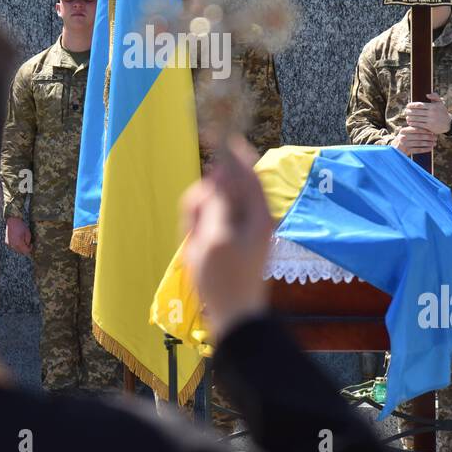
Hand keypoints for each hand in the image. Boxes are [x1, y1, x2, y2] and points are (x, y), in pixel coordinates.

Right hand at [4, 216, 31, 255]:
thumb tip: (27, 245)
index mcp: (19, 243)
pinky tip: (18, 239)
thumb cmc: (20, 225)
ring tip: (23, 241)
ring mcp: (9, 243)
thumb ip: (28, 240)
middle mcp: (13, 244)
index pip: (25, 250)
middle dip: (25, 248)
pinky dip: (16, 244)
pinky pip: (13, 245)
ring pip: (16, 249)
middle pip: (20, 251)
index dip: (30, 248)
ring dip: (20, 247)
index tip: (31, 244)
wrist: (12, 220)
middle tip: (28, 244)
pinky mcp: (7, 241)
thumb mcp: (27, 232)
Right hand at [181, 135, 272, 339]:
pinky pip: (209, 223)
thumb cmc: (225, 280)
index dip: (229, 149)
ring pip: (212, 204)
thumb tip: (218, 176)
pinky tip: (194, 249)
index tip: (212, 132)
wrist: (235, 318)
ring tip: (194, 244)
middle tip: (194, 225)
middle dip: (203, 198)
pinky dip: (198, 229)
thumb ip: (216, 203)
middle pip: (223, 187)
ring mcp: (240, 229)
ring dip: (197, 216)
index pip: (245, 169)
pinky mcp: (229, 240)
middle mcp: (252, 216)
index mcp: (257, 212)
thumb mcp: (215, 239)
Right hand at [391, 125, 437, 155]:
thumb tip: (429, 128)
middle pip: (418, 136)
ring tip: (434, 143)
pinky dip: (425, 149)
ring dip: (428, 143)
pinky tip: (430, 149)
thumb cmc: (404, 138)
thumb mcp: (407, 133)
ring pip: (419, 143)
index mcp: (403, 130)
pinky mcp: (406, 151)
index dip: (425, 130)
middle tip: (436, 138)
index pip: (416, 129)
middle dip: (428, 137)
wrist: (395, 148)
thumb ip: (414, 129)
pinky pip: (417, 150)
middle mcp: (403, 137)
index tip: (432, 131)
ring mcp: (404, 144)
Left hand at [405, 92, 451, 133]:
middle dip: (410, 112)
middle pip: (417, 112)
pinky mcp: (430, 127)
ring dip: (410, 118)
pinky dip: (413, 124)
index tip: (408, 106)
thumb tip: (427, 94)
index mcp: (433, 106)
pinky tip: (410, 123)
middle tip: (406, 111)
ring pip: (417, 118)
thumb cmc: (442, 112)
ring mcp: (431, 120)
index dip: (412, 105)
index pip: (419, 105)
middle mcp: (432, 113)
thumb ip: (435, 97)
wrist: (448, 124)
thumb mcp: (440, 103)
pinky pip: (419, 125)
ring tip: (407, 117)